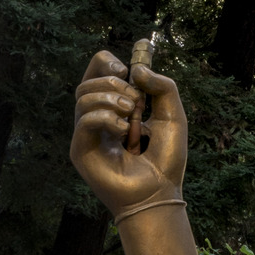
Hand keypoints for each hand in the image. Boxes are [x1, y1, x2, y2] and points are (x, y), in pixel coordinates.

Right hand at [70, 40, 188, 215]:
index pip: (96, 72)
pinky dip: (106, 118)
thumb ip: (162, 86)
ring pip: (82, 96)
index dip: (106, 62)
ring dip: (111, 98)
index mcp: (115, 108)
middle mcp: (97, 119)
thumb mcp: (173, 115)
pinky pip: (84, 119)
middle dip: (113, 81)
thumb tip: (136, 68)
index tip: (126, 68)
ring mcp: (87, 135)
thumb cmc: (166, 159)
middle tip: (135, 101)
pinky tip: (123, 132)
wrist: (160, 192)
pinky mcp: (81, 150)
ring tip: (131, 116)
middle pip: (86, 82)